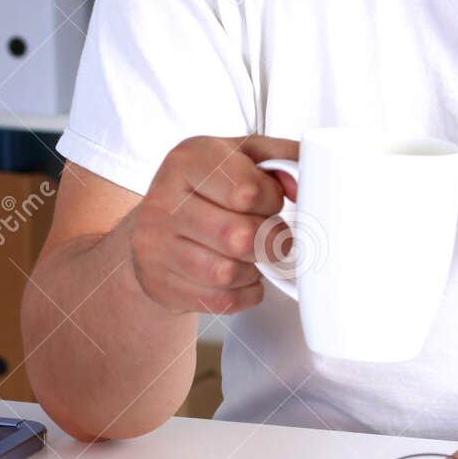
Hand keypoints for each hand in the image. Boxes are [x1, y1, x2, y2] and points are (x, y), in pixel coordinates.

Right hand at [124, 134, 298, 314]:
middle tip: (269, 235)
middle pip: (241, 237)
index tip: (269, 203)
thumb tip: (301, 186)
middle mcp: (165, 202)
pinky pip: (222, 300)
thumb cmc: (208, 190)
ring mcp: (156, 246)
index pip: (248, 191)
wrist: (156, 229)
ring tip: (248, 255)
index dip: (272, 202)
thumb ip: (281, 159)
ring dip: (253, 269)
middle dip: (270, 241)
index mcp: (188, 161)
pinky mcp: (161, 284)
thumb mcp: (243, 157)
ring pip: (228, 273)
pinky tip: (238, 276)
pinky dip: (244, 293)